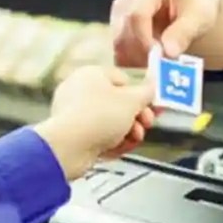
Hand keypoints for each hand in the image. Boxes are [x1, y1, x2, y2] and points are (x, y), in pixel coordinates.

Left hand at [34, 65, 155, 180]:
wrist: (68, 147)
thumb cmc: (99, 116)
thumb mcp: (133, 101)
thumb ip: (147, 93)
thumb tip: (153, 87)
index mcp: (92, 74)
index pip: (123, 80)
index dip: (140, 94)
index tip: (151, 107)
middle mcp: (80, 90)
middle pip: (117, 103)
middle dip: (135, 117)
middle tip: (145, 125)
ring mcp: (74, 113)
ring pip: (108, 122)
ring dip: (126, 132)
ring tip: (133, 139)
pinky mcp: (72, 135)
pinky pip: (97, 136)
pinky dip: (110, 143)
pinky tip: (119, 149)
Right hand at [111, 0, 222, 66]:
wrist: (193, 6)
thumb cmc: (198, 7)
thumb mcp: (201, 16)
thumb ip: (185, 32)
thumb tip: (168, 52)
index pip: (137, 15)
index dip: (145, 40)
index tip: (160, 57)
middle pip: (123, 28)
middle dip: (139, 52)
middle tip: (159, 68)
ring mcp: (121, 7)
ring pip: (118, 40)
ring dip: (134, 58)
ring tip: (156, 67)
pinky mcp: (118, 23)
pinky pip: (118, 47)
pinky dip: (131, 60)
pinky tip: (148, 65)